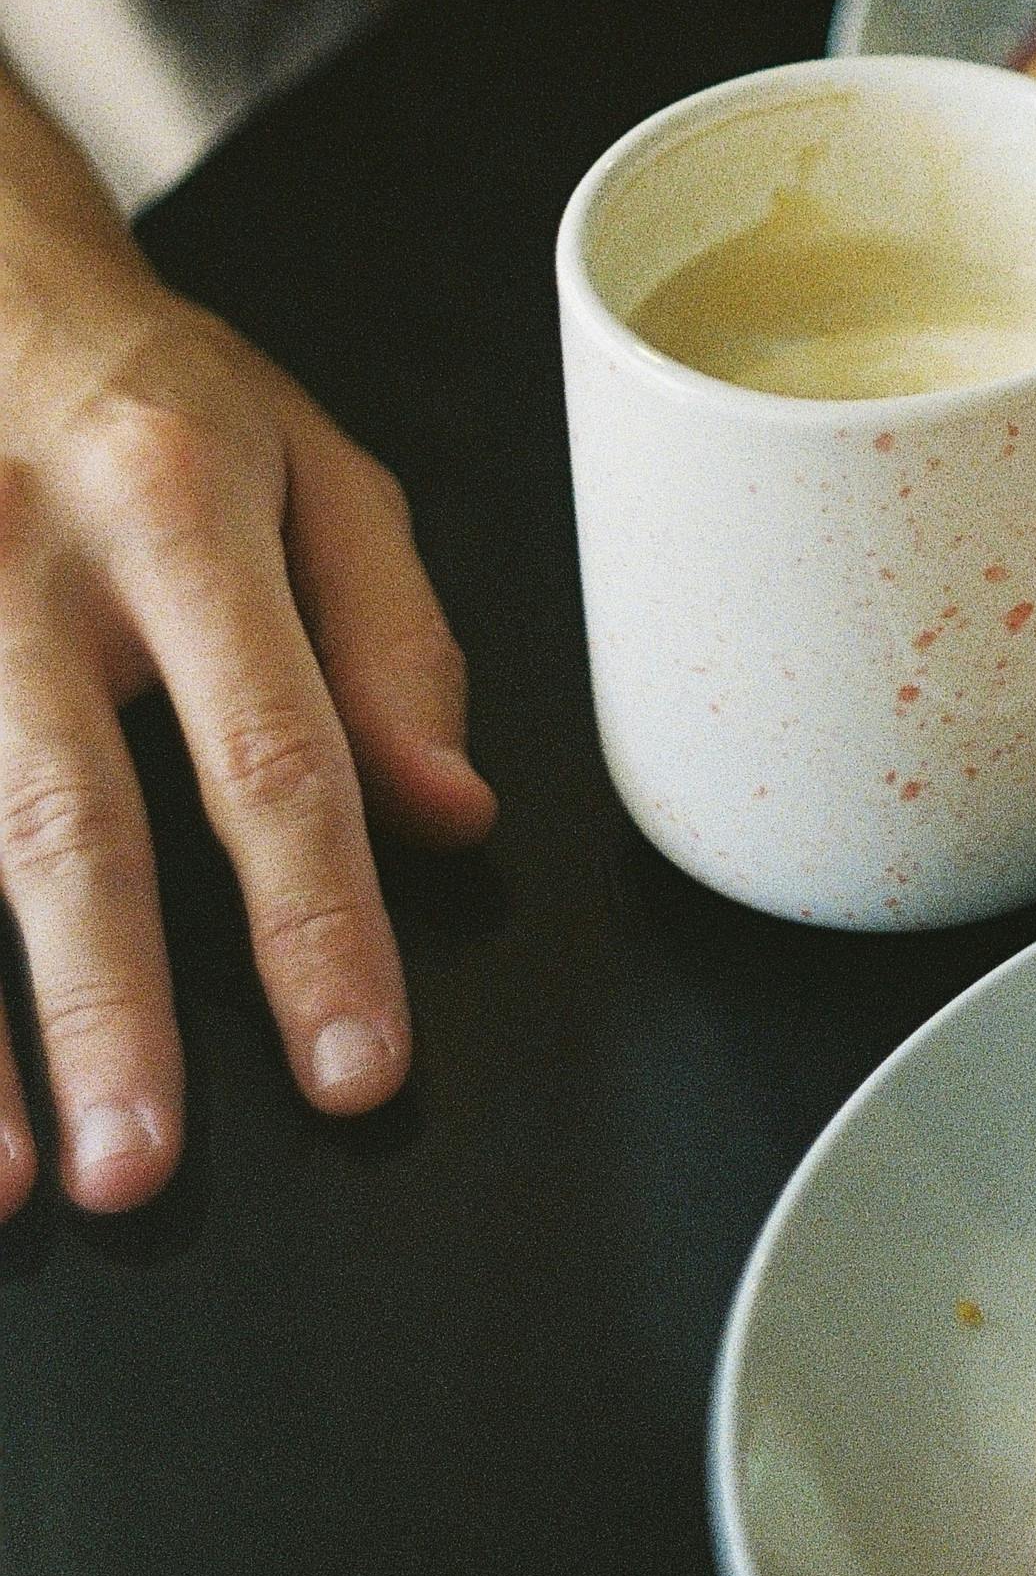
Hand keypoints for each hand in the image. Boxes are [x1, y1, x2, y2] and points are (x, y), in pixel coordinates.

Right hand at [0, 198, 493, 1218]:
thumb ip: (397, 642)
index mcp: (180, 508)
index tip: (354, 1067)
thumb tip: (451, 817)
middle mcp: (18, 561)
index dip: (318, 924)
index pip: (274, 750)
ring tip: (0, 1185)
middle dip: (106, 1009)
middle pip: (68, 817)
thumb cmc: (148, 390)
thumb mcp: (314, 464)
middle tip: (145, 1169)